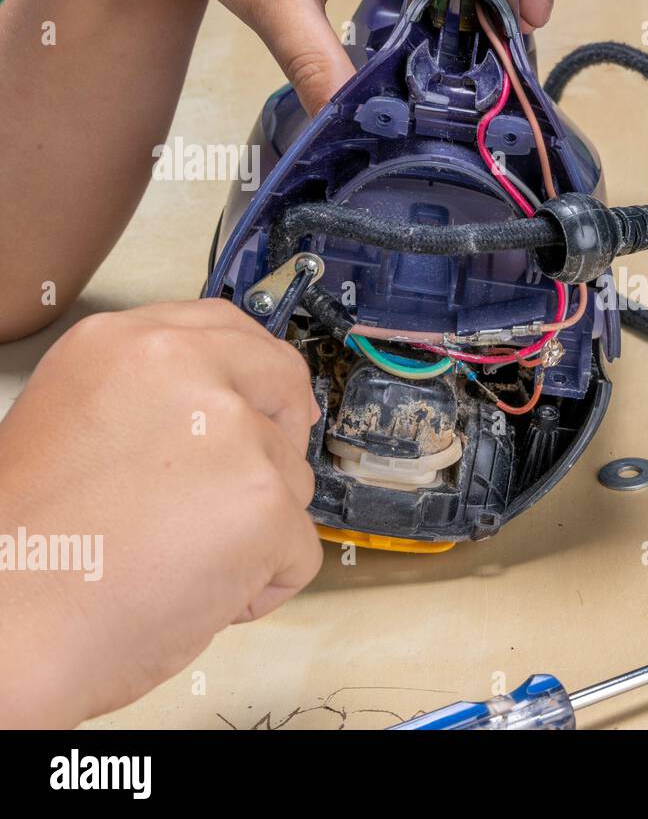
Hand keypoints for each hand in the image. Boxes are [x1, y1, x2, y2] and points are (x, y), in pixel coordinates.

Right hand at [0, 300, 322, 726]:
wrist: (5, 632)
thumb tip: (232, 410)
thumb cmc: (25, 554)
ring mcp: (233, 435)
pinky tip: (195, 598)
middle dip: (281, 438)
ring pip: (294, 477)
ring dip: (258, 527)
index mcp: (125, 345)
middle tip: (242, 495)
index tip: (269, 405)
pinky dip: (264, 585)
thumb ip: (157, 404)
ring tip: (174, 561)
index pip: (229, 331)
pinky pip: (302, 550)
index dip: (258, 376)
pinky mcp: (265, 505)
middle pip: (283, 384)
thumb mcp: (76, 427)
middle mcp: (183, 371)